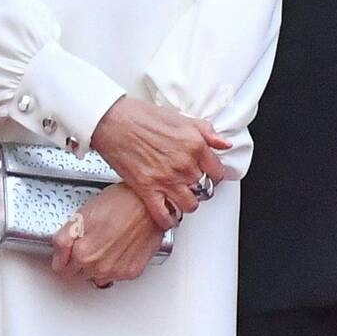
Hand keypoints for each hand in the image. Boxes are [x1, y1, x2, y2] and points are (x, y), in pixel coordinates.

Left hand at [50, 183, 165, 286]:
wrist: (150, 204)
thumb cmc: (120, 202)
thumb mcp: (82, 214)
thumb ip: (63, 240)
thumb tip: (57, 258)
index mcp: (83, 254)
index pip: (61, 269)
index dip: (63, 256)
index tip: (69, 247)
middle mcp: (99, 268)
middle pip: (78, 274)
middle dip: (80, 260)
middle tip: (90, 239)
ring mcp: (116, 272)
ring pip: (97, 276)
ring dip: (98, 264)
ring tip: (106, 241)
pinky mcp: (132, 272)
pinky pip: (116, 275)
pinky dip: (115, 264)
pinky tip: (119, 246)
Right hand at [91, 95, 230, 230]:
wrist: (113, 121)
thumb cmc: (141, 116)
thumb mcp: (180, 117)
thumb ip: (206, 132)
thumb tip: (223, 143)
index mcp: (194, 145)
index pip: (217, 172)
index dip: (213, 175)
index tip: (208, 175)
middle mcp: (183, 164)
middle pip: (204, 190)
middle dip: (198, 188)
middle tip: (190, 183)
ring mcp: (166, 179)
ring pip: (189, 206)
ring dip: (186, 204)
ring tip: (180, 197)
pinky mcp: (147, 190)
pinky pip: (164, 216)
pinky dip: (167, 219)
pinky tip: (167, 214)